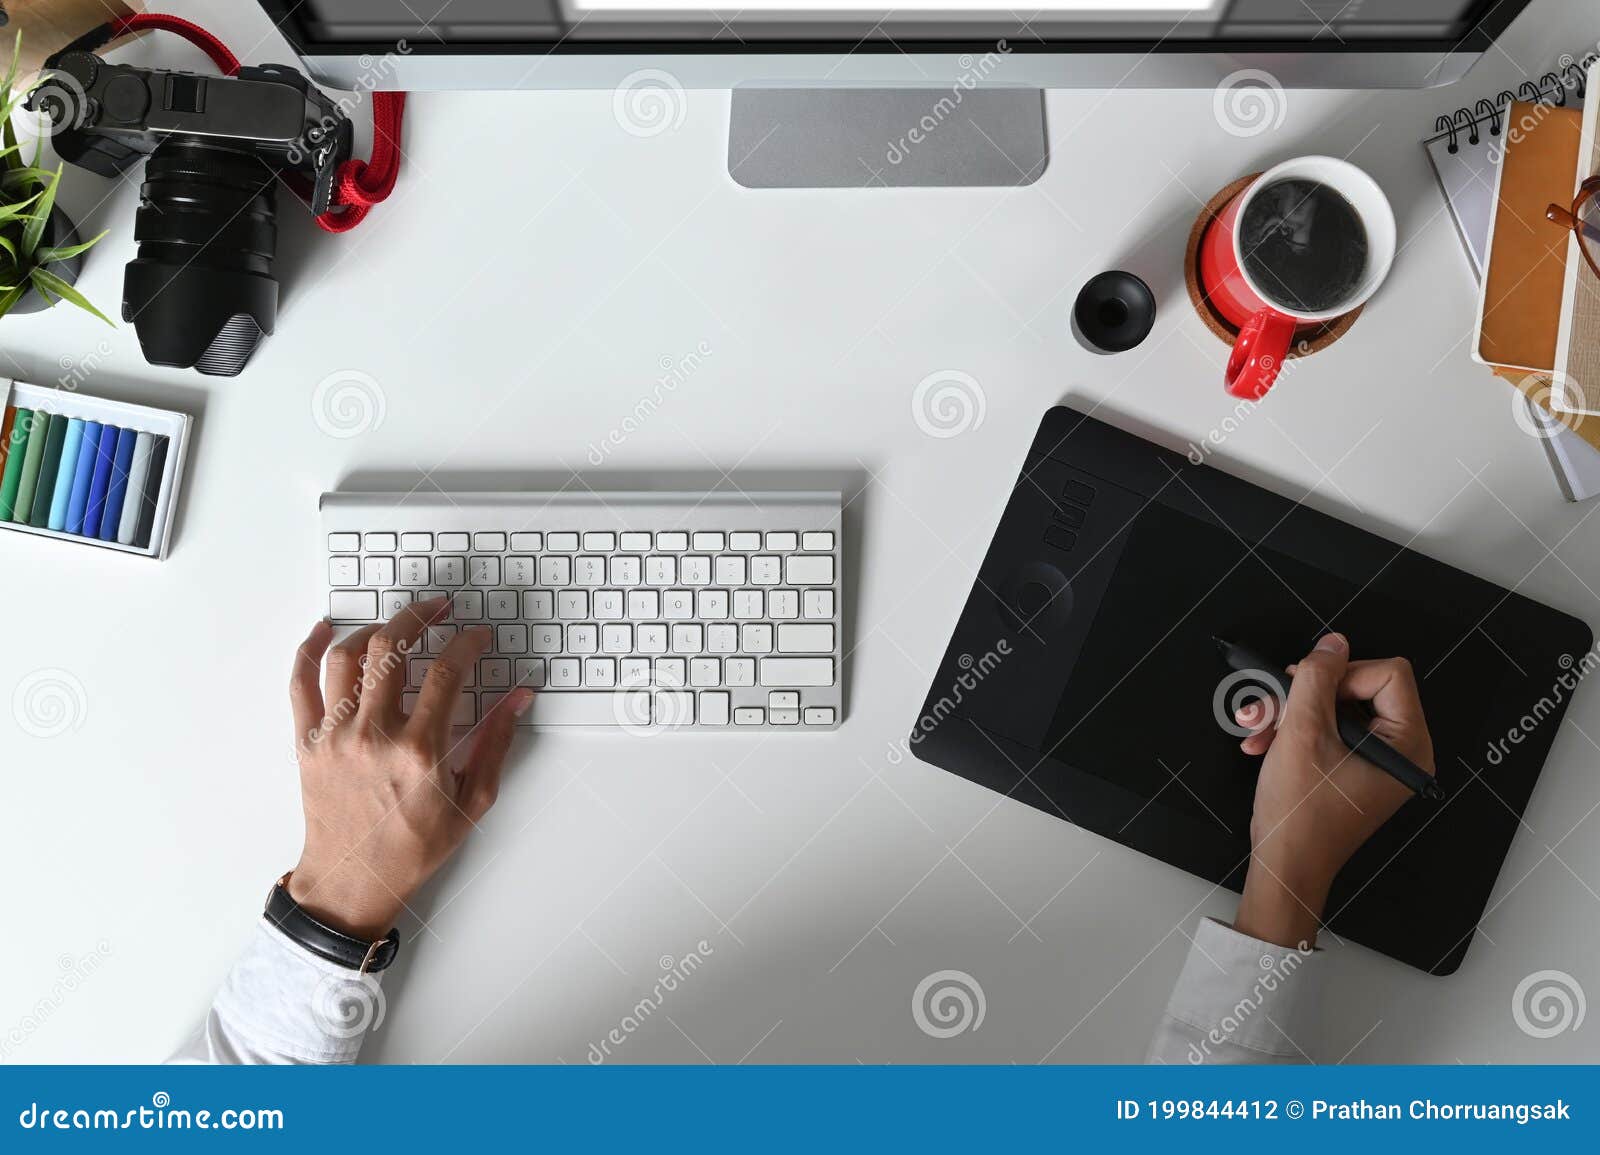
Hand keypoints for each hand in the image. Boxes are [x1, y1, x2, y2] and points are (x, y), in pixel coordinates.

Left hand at [286, 597, 533, 938]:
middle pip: (392, 648)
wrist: (354, 881)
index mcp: (420, 751)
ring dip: (375, 630)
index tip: (477, 637)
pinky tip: (325, 630)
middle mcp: (374, 736)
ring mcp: (336, 736)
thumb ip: (496, 744)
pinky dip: (310, 650)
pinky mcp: (308, 743)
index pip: (448, 672)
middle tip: (438, 610)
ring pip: (348, 657)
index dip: (468, 643)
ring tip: (395, 626)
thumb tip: (518, 699)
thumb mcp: (472, 802)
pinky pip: (300, 683)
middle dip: (420, 617)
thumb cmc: (412, 848)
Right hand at [1231, 632, 1434, 949]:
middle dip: (1303, 695)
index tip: (1305, 690)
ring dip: (1289, 713)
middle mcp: (1401, 752)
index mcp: (1407, 746)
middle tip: (1270, 705)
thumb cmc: (1300, 817)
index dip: (1340, 674)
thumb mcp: (1302, 734)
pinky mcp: (1353, 767)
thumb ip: (1317, 679)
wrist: (1284, 866)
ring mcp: (1377, 761)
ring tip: (1256, 728)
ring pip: (1333, 708)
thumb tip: (1332, 643)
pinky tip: (1263, 741)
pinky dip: (1292, 731)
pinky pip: (1326, 730)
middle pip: (1357, 688)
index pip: (1388, 674)